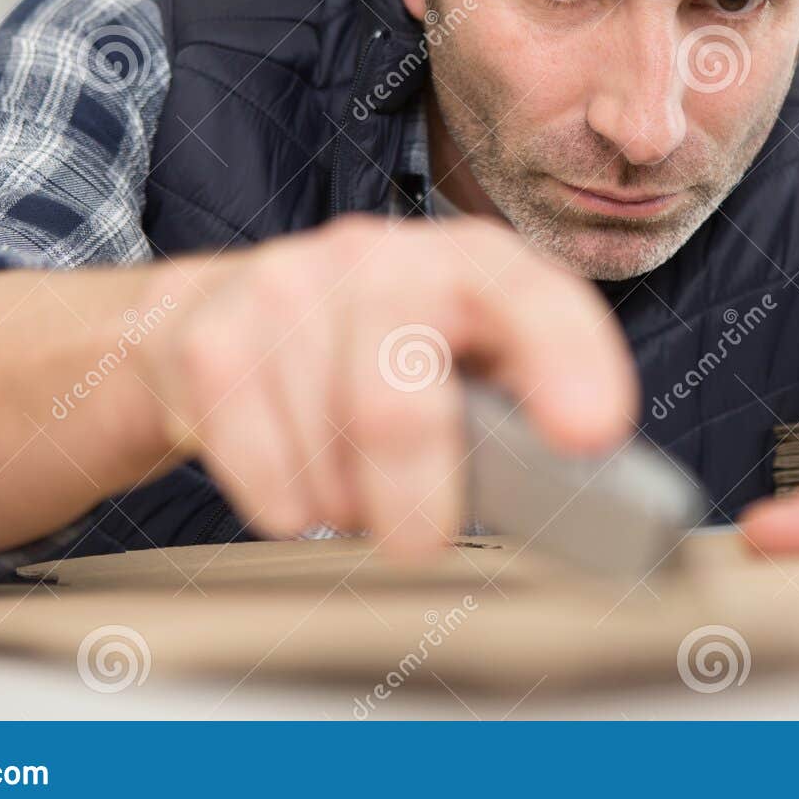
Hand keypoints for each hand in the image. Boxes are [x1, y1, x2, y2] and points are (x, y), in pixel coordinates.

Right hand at [139, 214, 636, 551]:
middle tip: (418, 542)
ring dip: (347, 503)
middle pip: (398, 405)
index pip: (532, 297)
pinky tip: (297, 472)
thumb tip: (583, 500)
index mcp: (472, 261)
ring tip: (355, 480)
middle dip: (416, 501)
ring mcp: (286, 288)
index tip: (588, 434)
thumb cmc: (381, 356)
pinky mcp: (209, 337)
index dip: (567, 360)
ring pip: (326, 457)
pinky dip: (287, 504)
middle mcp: (380, 257)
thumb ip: (521, 416)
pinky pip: (262, 472)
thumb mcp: (467, 364)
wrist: (222, 310)